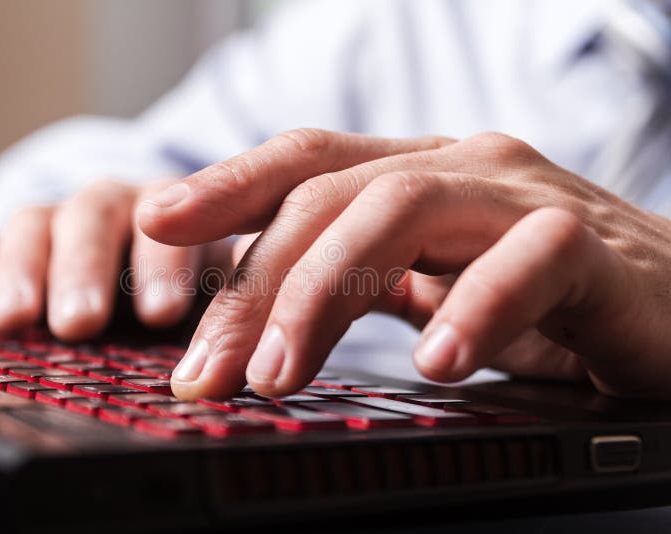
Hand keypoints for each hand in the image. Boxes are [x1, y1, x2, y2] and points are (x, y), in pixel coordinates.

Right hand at [0, 178, 231, 339]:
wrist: (133, 264)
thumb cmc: (183, 291)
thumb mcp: (214, 297)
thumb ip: (227, 307)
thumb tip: (250, 344)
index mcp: (176, 217)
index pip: (172, 225)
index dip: (164, 265)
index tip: (162, 314)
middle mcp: (113, 209)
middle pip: (96, 218)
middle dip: (86, 269)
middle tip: (80, 322)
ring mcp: (55, 223)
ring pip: (34, 224)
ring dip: (23, 269)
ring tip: (15, 320)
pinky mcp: (0, 244)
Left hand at [138, 129, 670, 399]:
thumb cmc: (544, 297)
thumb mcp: (429, 281)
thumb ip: (359, 282)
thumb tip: (258, 326)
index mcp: (415, 173)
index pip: (306, 161)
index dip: (227, 183)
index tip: (154, 223)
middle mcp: (462, 168)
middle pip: (333, 196)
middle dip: (257, 283)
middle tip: (207, 371)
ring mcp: (524, 200)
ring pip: (405, 209)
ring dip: (328, 293)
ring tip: (281, 376)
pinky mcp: (591, 247)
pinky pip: (526, 264)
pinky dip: (475, 309)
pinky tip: (436, 364)